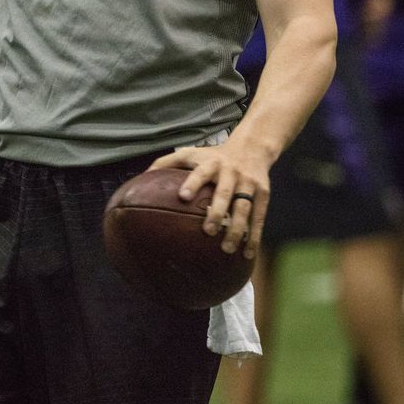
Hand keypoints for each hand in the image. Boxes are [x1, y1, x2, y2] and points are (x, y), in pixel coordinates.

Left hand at [148, 141, 271, 259]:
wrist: (250, 149)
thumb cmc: (211, 156)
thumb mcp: (189, 153)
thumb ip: (165, 163)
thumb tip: (140, 179)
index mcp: (211, 163)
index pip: (200, 172)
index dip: (192, 183)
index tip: (182, 197)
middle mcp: (230, 172)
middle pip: (225, 193)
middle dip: (217, 212)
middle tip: (208, 231)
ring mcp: (248, 183)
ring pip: (244, 208)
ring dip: (237, 229)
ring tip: (227, 249)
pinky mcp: (263, 194)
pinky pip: (259, 217)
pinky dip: (255, 236)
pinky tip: (247, 254)